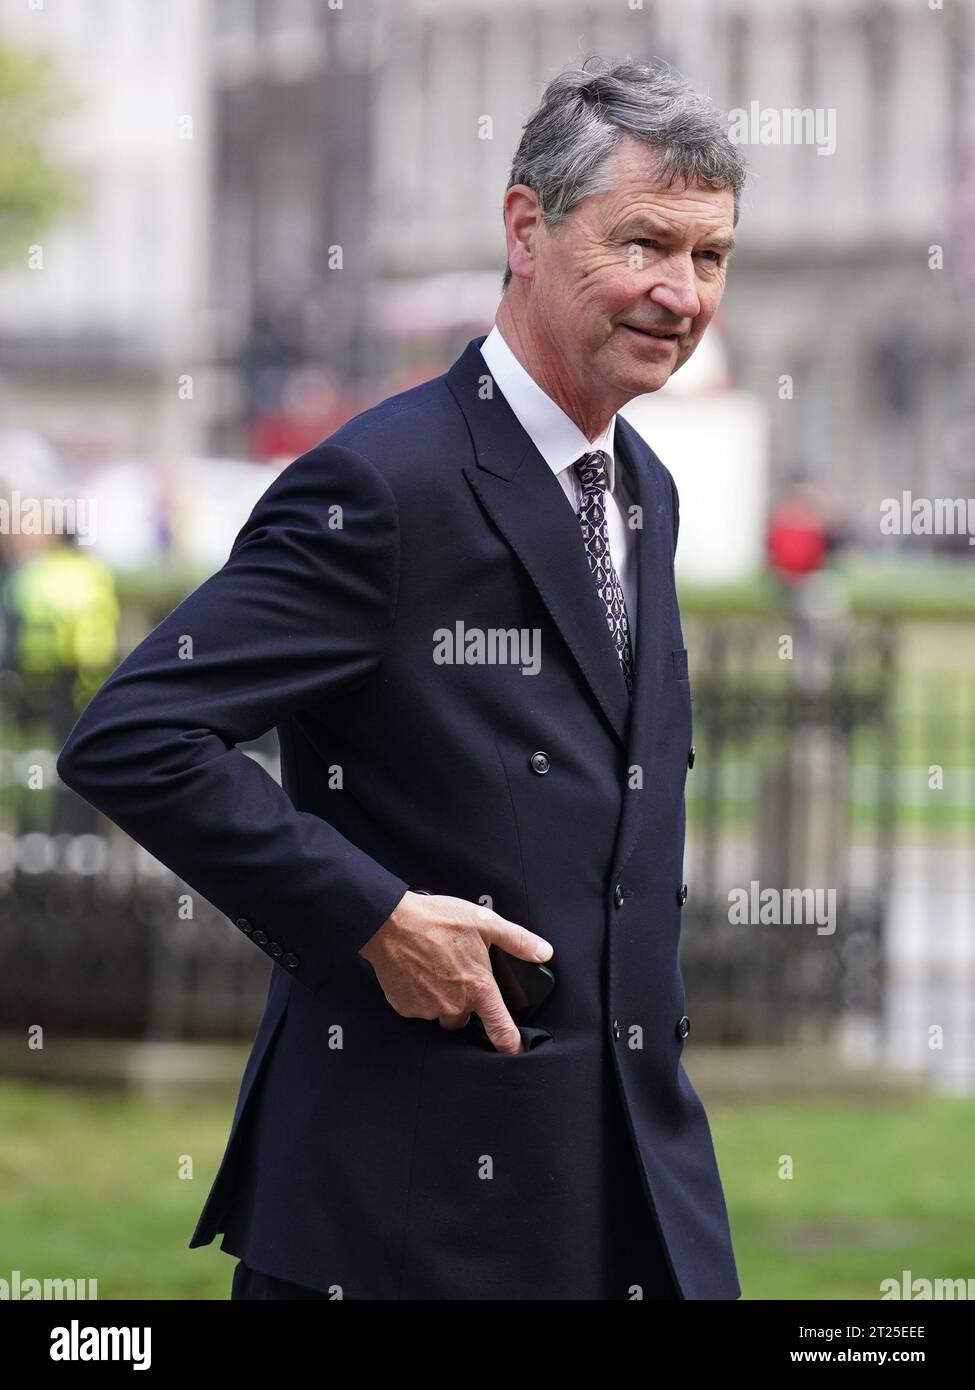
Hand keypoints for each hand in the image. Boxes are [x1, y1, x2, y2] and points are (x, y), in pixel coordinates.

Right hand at [359, 891, 552, 1054]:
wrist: (390, 923)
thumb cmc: (436, 920)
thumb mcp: (485, 923)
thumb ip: (518, 940)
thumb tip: (544, 951)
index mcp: (478, 988)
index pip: (501, 1029)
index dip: (511, 1045)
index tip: (515, 1052)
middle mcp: (454, 1005)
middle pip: (465, 1019)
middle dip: (464, 1004)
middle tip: (457, 976)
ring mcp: (428, 1009)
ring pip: (441, 1013)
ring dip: (441, 999)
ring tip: (435, 969)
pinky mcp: (405, 1008)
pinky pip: (418, 1009)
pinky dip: (419, 996)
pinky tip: (417, 972)